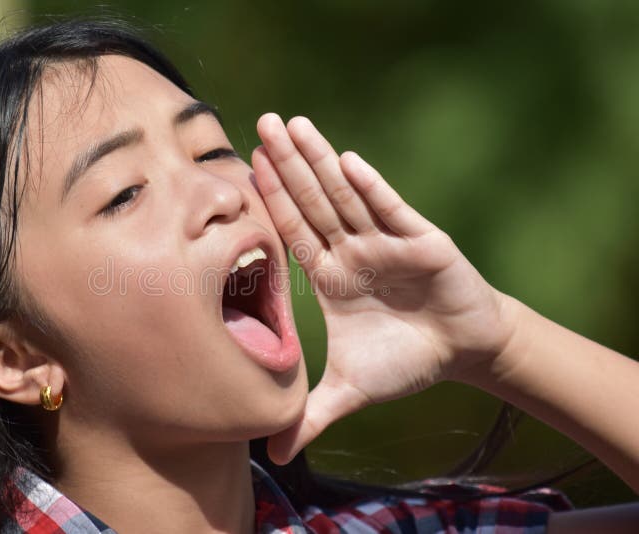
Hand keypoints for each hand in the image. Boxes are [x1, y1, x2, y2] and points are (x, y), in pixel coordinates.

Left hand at [252, 113, 517, 463]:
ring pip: (347, 195)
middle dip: (287, 163)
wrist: (462, 352)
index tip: (242, 166)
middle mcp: (352, 250)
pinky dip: (372, 187)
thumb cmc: (405, 360)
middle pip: (312, 201)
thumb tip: (269, 454)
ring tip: (294, 125)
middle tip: (260, 122)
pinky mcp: (422, 242)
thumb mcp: (351, 388)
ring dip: (321, 161)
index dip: (269, 198)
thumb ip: (312, 414)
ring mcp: (385, 242)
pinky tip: (347, 161)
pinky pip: (392, 211)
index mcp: (330, 275)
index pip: (292, 229)